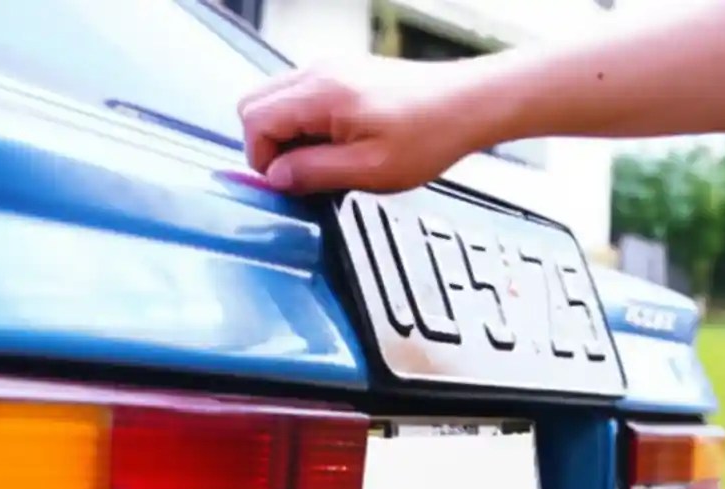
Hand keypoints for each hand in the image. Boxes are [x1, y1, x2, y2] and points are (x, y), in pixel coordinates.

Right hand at [236, 56, 486, 194]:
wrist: (470, 103)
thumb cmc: (430, 133)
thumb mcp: (370, 170)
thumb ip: (314, 173)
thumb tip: (277, 178)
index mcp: (321, 94)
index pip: (255, 120)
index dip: (262, 160)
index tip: (287, 183)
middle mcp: (320, 72)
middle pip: (256, 104)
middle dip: (267, 145)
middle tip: (300, 174)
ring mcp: (331, 69)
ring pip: (277, 99)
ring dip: (288, 135)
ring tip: (324, 161)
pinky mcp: (344, 74)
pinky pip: (302, 96)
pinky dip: (306, 123)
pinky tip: (337, 145)